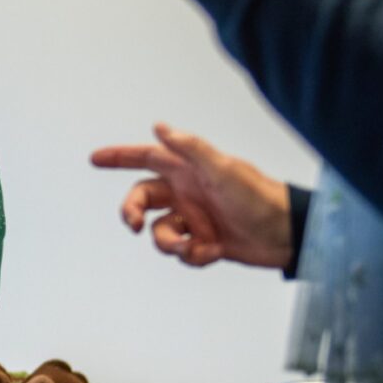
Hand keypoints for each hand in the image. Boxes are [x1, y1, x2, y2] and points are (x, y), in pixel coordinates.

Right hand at [91, 122, 292, 269]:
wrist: (286, 234)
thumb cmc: (259, 197)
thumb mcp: (223, 169)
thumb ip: (191, 148)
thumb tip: (160, 127)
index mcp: (188, 171)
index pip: (147, 158)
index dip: (120, 157)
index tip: (95, 159)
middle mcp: (187, 193)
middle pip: (142, 200)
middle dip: (131, 212)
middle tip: (132, 225)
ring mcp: (196, 219)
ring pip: (160, 231)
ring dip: (167, 242)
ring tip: (187, 246)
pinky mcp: (205, 243)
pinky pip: (183, 253)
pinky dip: (192, 256)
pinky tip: (212, 252)